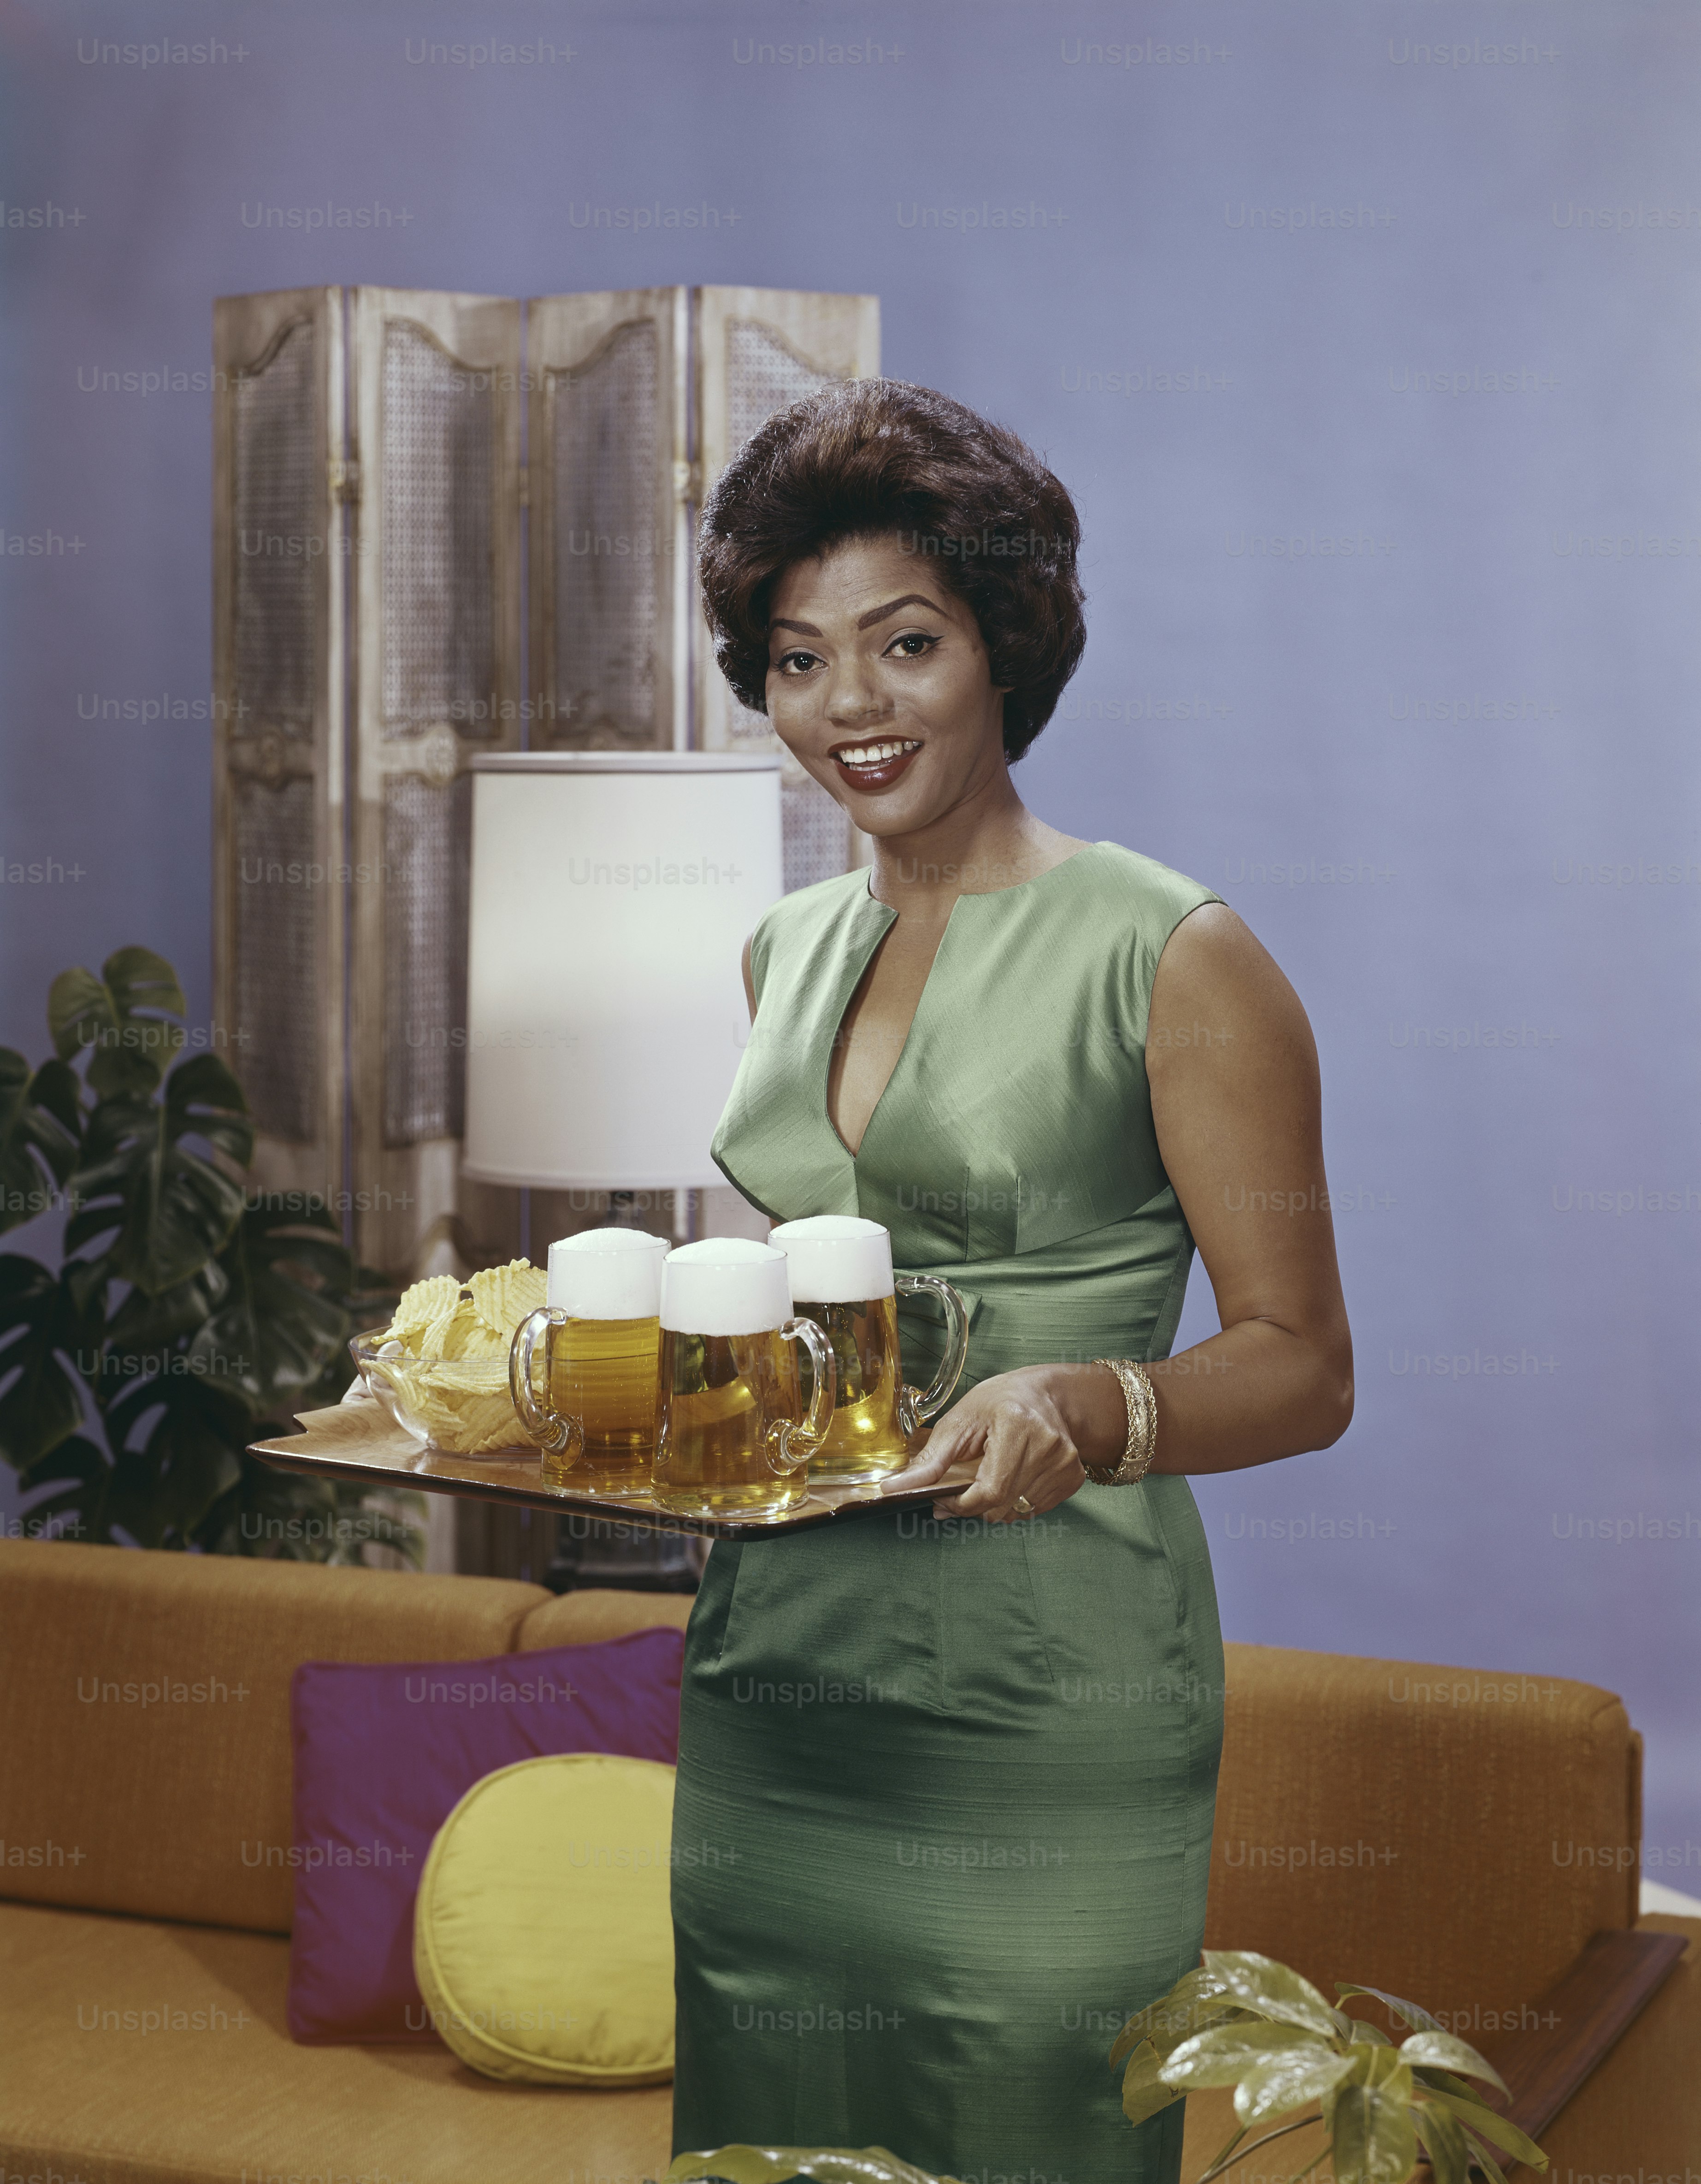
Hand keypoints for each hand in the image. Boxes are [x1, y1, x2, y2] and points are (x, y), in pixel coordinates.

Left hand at [878, 1366, 1085, 1522]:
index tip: (944, 1500)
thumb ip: (930, 1460)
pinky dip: (1015, 1502)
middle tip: (962, 1487)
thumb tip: (895, 1489)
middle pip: (1001, 1506)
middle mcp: (1048, 1446)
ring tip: (990, 1474)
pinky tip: (1012, 1477)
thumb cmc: (1002, 1401)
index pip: (988, 1490)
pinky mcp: (1072, 1478)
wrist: (1046, 1395)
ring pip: (1016, 1512)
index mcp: (1017, 1425)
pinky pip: (1034, 1509)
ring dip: (995, 1504)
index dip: (960, 1505)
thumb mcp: (960, 1421)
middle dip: (973, 1505)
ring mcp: (1065, 1464)